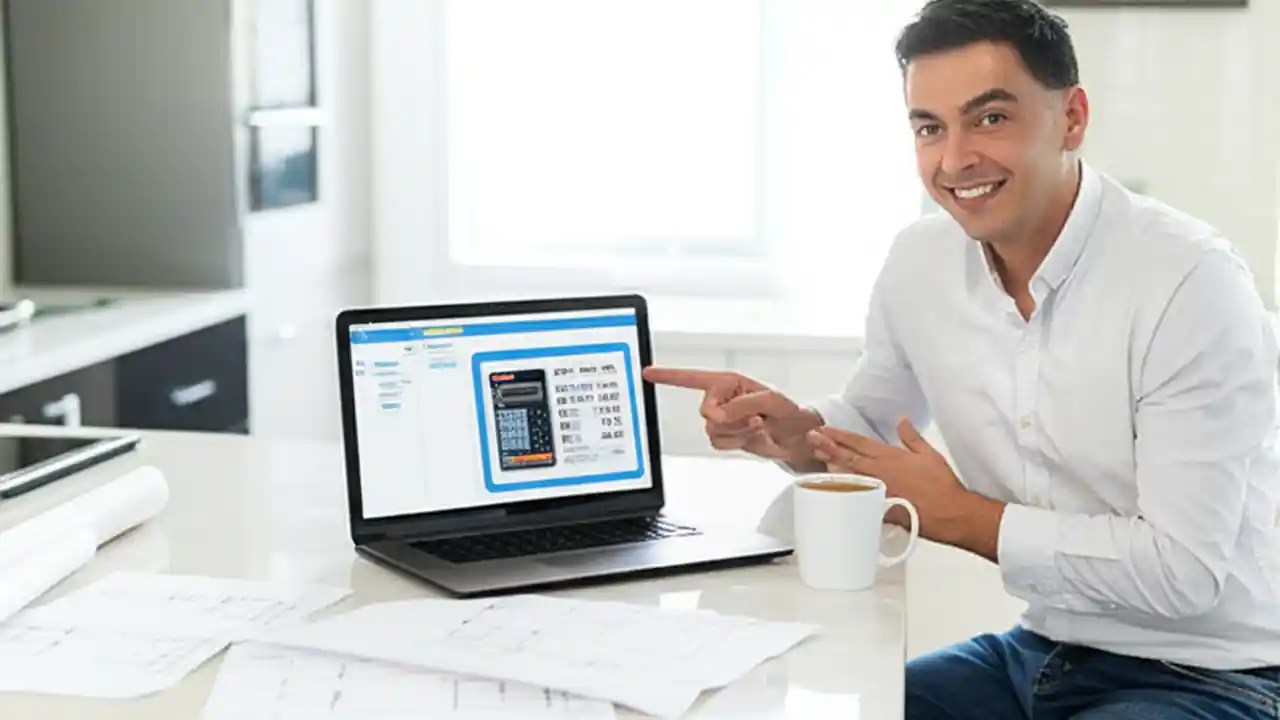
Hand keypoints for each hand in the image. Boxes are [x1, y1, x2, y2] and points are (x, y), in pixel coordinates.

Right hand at [643, 367, 821, 464]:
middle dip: (733, 419)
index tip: (647, 372)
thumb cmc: (789, 411)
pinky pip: (720, 444)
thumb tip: (720, 414)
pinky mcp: (727, 437)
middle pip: (706, 413)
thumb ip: (744, 405)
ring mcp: (723, 420)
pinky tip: (755, 435)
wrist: (798, 436)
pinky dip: (739, 442)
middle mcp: (721, 399)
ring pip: (713, 432)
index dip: (668, 375)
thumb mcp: (772, 401)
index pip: (692, 377)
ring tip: (759, 426)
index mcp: (728, 382)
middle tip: (756, 418)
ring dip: (739, 432)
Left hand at [805, 415, 1003, 559]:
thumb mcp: (929, 453)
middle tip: (811, 440)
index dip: (840, 435)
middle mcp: (881, 472)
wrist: (951, 512)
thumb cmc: (942, 485)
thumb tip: (902, 420)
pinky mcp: (879, 507)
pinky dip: (844, 491)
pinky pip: (857, 497)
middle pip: (848, 457)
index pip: (859, 442)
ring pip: (848, 476)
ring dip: (831, 466)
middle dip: (827, 447)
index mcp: (891, 456)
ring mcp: (878, 490)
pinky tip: (833, 489)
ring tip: (816, 457)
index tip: (825, 430)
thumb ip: (911, 436)